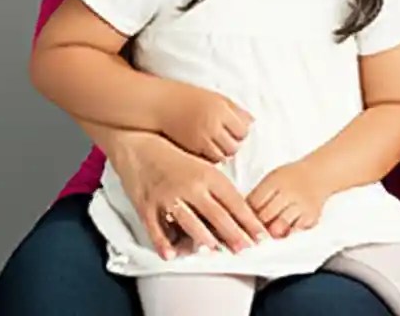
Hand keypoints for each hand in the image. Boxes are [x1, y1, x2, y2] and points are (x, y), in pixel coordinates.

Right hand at [108, 131, 267, 258]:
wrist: (138, 144)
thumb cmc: (175, 157)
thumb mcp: (204, 166)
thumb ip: (219, 188)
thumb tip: (240, 213)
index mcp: (209, 176)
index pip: (234, 202)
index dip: (249, 221)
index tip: (261, 235)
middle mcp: (191, 186)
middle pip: (217, 215)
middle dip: (234, 234)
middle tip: (246, 249)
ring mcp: (168, 197)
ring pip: (190, 222)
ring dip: (204, 239)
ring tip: (216, 252)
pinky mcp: (147, 206)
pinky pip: (156, 229)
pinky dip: (164, 243)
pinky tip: (173, 255)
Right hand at [156, 82, 252, 161]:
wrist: (157, 105)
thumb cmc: (187, 98)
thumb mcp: (215, 97)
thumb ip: (235, 110)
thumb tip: (251, 122)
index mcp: (220, 111)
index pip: (243, 130)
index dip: (240, 131)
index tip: (235, 129)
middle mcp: (212, 126)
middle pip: (234, 146)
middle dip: (233, 144)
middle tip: (226, 138)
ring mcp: (200, 140)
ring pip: (222, 156)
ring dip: (222, 152)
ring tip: (215, 143)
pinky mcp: (189, 150)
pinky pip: (207, 161)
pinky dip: (209, 158)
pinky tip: (204, 149)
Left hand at [247, 160, 331, 238]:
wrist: (319, 174)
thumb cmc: (291, 178)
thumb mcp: (272, 178)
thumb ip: (258, 195)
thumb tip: (240, 215)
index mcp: (276, 181)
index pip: (255, 202)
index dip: (244, 214)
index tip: (239, 222)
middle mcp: (290, 193)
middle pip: (266, 215)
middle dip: (256, 225)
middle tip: (250, 233)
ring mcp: (302, 206)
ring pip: (280, 226)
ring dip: (270, 233)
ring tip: (264, 237)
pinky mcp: (312, 218)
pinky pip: (296, 232)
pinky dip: (286, 236)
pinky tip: (281, 236)